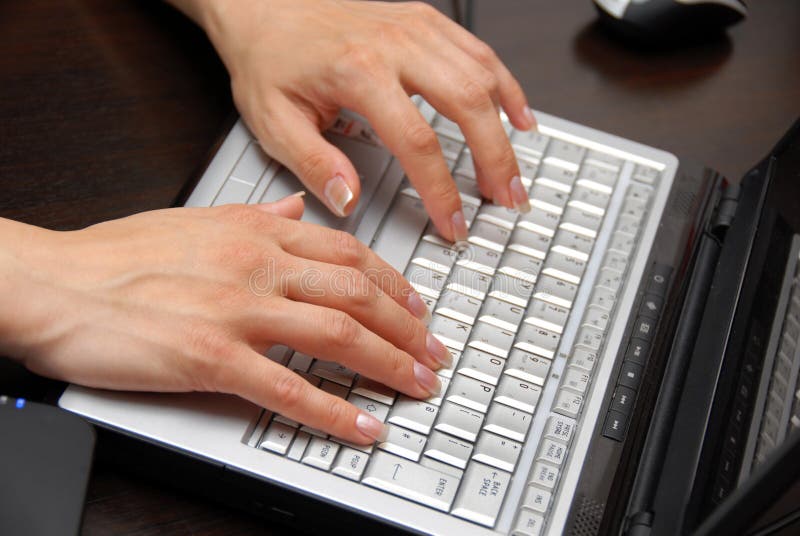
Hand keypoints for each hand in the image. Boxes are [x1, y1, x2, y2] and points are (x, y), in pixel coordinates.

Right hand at [0, 197, 450, 443]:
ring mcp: (237, 311)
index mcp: (256, 231)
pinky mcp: (211, 357)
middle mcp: (256, 265)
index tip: (418, 306)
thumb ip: (258, 214)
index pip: (348, 254)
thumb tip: (299, 207)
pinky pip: (289, 389)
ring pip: (338, 336)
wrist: (55, 282)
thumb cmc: (117, 254)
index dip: (394, 283)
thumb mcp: (198, 218)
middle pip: (357, 295)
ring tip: (418, 385)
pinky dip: (335, 411)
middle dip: (407, 327)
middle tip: (434, 352)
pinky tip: (364, 426)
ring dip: (389, 364)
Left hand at [175, 0, 535, 240]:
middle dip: (494, 160)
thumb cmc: (269, 60)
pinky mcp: (423, 22)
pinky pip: (479, 51)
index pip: (417, 141)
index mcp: (358, 72)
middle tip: (506, 200)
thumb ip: (313, 163)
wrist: (264, 7)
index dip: (441, 190)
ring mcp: (414, 28)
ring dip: (506, 129)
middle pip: (467, 104)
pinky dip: (506, 85)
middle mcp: (395, 45)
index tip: (452, 223)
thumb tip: (349, 200)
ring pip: (481, 76)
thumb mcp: (273, 121)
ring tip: (514, 173)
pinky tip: (520, 116)